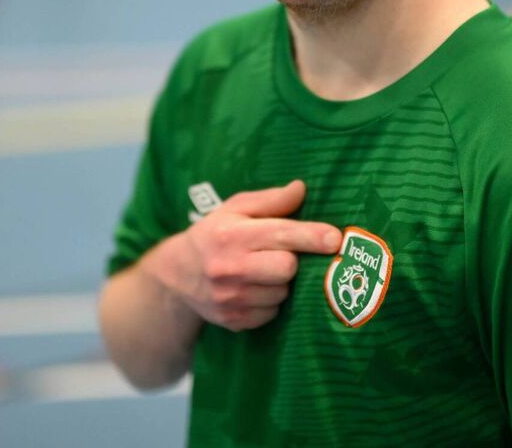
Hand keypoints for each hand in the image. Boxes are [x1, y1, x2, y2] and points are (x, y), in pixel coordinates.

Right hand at [150, 180, 340, 331]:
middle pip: (286, 268)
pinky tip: (254, 289)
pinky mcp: (234, 321)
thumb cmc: (213, 234)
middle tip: (279, 254)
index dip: (311, 236)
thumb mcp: (235, 208)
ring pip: (282, 293)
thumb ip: (270, 200)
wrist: (176, 276)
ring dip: (280, 283)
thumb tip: (301, 189)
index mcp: (232, 235)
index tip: (335, 238)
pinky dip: (269, 301)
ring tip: (261, 271)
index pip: (280, 234)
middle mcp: (229, 268)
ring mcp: (230, 298)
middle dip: (290, 260)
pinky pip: (272, 313)